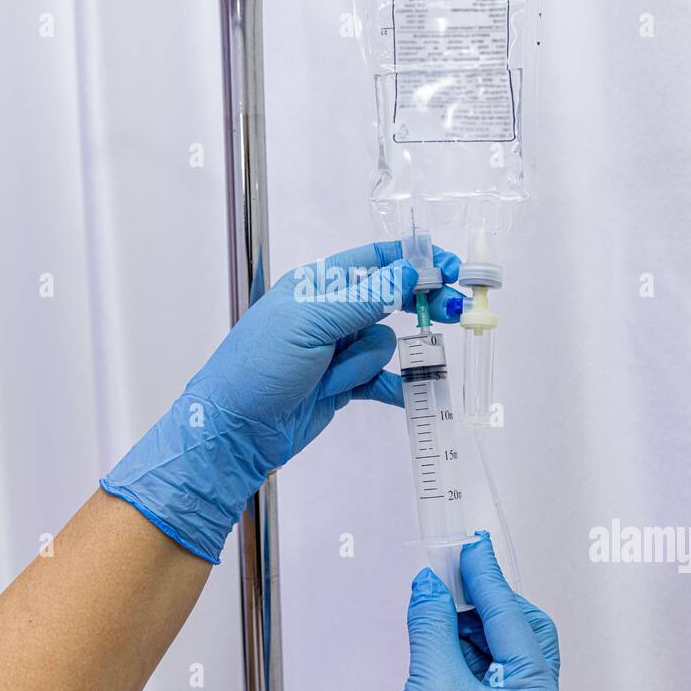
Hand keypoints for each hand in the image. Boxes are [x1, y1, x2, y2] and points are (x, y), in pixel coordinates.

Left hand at [101, 240, 462, 562]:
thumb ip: (364, 297)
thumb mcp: (310, 323)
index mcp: (318, 285)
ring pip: (385, 344)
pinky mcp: (344, 384)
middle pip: (392, 299)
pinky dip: (393, 387)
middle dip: (420, 306)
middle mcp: (331, 312)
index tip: (450, 269)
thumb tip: (408, 272)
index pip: (376, 260)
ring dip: (365, 364)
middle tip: (454, 312)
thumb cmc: (260, 367)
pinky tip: (409, 395)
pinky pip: (383, 379)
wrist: (236, 431)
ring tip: (331, 378)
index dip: (415, 260)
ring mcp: (338, 350)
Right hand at [367, 533, 566, 690]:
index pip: (513, 620)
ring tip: (434, 605)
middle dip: (486, 601)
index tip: (469, 545)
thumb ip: (432, 625)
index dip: (487, 580)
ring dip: (469, 624)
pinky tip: (435, 636)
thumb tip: (430, 584)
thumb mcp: (429, 684)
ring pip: (500, 649)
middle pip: (521, 630)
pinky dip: (461, 650)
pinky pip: (484, 672)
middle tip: (451, 573)